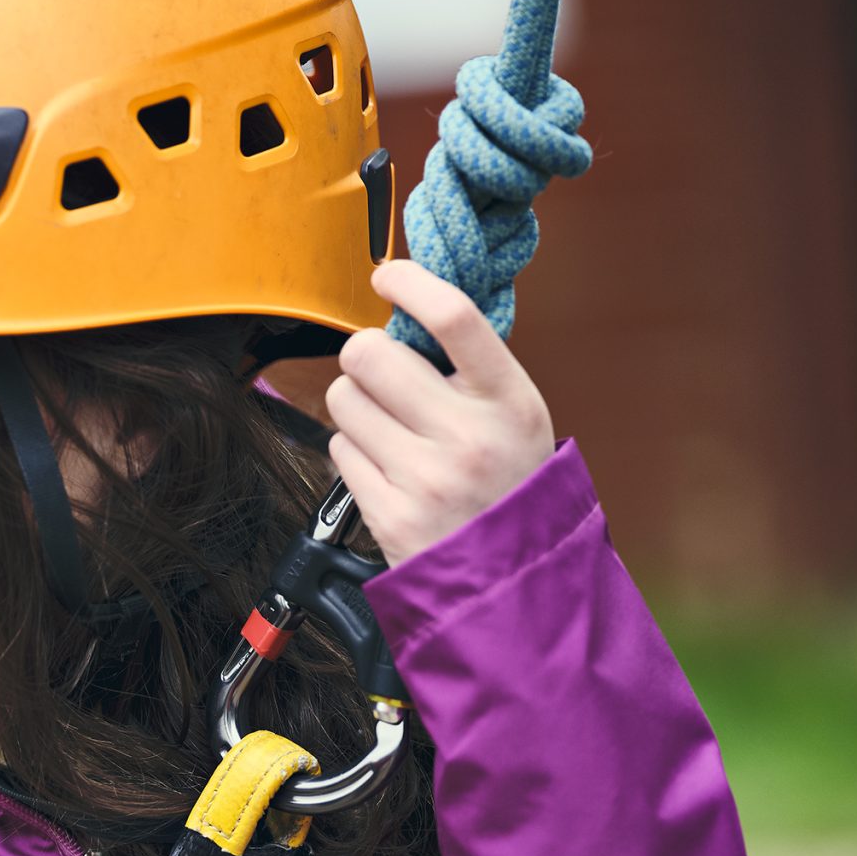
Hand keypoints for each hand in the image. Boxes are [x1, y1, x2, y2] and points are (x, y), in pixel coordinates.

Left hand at [322, 261, 555, 565]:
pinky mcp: (388, 514)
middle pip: (369, 353)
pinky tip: (388, 468)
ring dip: (357, 406)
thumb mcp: (517, 417)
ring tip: (392, 429)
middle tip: (385, 376)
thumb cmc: (509, 485)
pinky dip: (354, 451)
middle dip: (366, 357)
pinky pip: (339, 448)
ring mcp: (426, 479)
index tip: (388, 275)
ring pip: (343, 398)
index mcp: (510, 401)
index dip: (411, 282)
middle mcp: (469, 437)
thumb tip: (406, 308)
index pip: (453, 317)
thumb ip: (470, 367)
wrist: (513, 580)